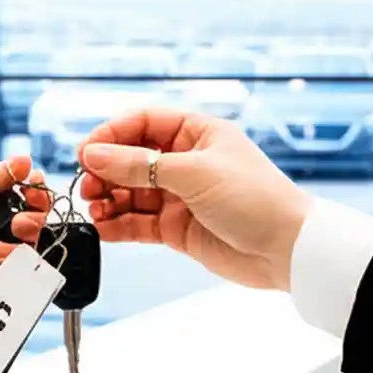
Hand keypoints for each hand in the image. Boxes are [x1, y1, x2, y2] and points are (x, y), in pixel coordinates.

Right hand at [76, 109, 312, 291]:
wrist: (286, 249)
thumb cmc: (256, 200)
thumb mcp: (194, 173)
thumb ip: (140, 165)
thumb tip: (95, 154)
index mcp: (197, 133)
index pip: (142, 123)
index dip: (111, 135)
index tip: (86, 152)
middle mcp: (186, 161)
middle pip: (130, 159)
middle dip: (105, 172)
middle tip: (87, 186)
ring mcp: (180, 195)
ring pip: (130, 192)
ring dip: (108, 200)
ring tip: (95, 210)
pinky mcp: (177, 227)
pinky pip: (137, 222)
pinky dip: (118, 225)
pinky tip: (103, 229)